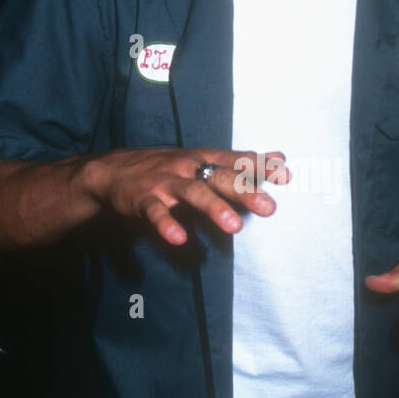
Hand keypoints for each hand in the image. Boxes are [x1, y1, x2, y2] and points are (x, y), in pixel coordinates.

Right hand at [90, 147, 289, 245]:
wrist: (113, 171)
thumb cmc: (170, 168)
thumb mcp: (206, 160)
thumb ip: (243, 163)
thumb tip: (281, 158)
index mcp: (205, 158)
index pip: (238, 160)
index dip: (261, 166)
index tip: (285, 176)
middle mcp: (188, 167)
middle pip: (220, 176)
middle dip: (245, 190)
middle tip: (269, 208)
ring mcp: (166, 182)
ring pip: (193, 193)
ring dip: (214, 208)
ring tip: (234, 227)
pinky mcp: (143, 199)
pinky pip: (156, 212)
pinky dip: (167, 224)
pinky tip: (180, 239)